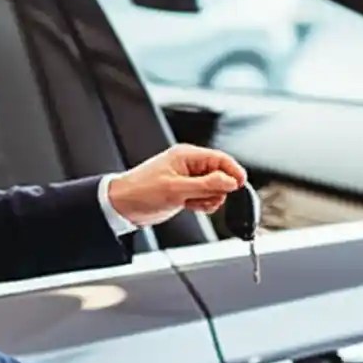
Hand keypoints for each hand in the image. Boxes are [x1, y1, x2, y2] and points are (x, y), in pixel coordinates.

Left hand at [108, 144, 246, 226]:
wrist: (122, 206)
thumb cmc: (141, 191)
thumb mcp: (176, 189)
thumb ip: (206, 185)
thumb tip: (230, 181)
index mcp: (187, 156)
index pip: (220, 159)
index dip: (233, 171)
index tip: (240, 185)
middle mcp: (189, 165)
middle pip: (220, 175)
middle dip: (218, 189)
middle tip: (205, 198)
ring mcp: (187, 179)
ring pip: (214, 188)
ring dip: (210, 199)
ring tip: (193, 203)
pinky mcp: (184, 192)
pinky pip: (204, 197)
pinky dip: (203, 204)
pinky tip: (191, 206)